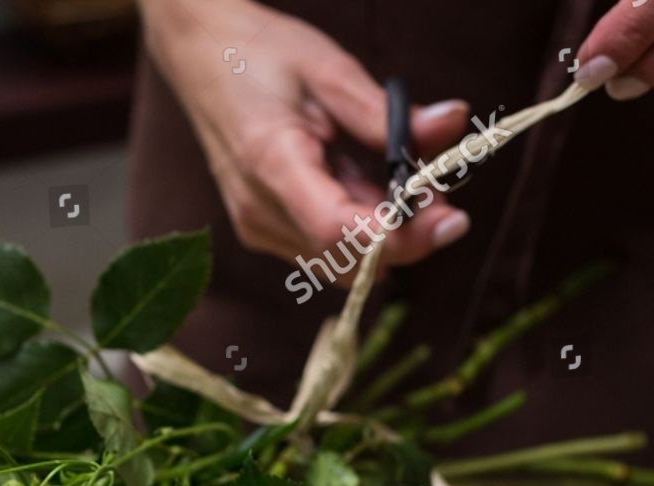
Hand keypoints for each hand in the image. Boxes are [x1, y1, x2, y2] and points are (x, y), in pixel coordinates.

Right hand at [138, 0, 473, 280]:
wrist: (201, 57)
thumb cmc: (260, 56)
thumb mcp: (329, 70)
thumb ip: (387, 112)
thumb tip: (452, 124)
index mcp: (270, 162)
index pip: (334, 228)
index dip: (395, 236)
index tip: (449, 222)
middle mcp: (259, 210)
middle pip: (344, 257)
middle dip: (403, 236)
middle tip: (445, 194)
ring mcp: (257, 226)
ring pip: (339, 262)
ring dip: (384, 235)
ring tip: (408, 183)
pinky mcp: (264, 228)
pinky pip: (323, 249)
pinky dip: (360, 229)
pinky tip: (372, 189)